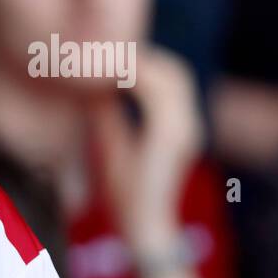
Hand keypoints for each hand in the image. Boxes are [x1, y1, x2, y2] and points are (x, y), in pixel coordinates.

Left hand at [92, 46, 202, 254]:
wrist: (141, 228)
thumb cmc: (126, 194)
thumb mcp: (112, 146)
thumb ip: (108, 117)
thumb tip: (91, 89)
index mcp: (174, 124)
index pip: (165, 77)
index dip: (138, 61)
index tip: (104, 52)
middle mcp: (186, 122)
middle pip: (172, 70)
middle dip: (139, 56)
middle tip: (102, 49)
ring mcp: (185, 128)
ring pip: (170, 75)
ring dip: (137, 63)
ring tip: (104, 58)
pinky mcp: (175, 137)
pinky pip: (160, 94)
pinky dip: (136, 79)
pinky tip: (109, 77)